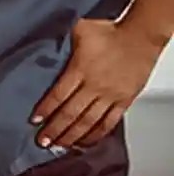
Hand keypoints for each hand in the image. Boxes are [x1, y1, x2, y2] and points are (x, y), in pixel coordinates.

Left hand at [31, 18, 162, 148]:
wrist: (141, 36)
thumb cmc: (110, 30)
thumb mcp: (78, 30)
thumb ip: (61, 40)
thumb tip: (43, 40)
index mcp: (80, 69)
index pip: (58, 95)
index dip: (45, 109)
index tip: (34, 120)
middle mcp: (94, 86)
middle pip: (71, 113)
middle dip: (55, 129)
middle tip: (43, 141)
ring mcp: (110, 95)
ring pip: (89, 121)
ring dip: (73, 135)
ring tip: (60, 145)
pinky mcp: (124, 100)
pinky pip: (109, 122)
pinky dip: (97, 134)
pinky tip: (86, 141)